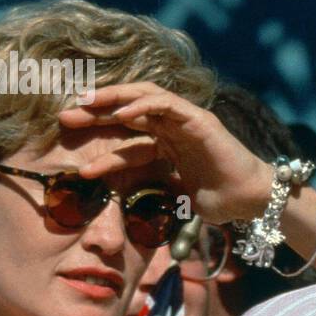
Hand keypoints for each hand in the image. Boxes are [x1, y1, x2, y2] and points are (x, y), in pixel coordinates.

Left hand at [58, 82, 273, 223]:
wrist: (249, 200)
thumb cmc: (219, 201)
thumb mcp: (174, 197)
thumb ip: (154, 196)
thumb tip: (129, 218)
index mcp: (167, 142)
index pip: (126, 132)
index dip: (99, 133)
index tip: (69, 140)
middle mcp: (174, 127)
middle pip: (128, 110)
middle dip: (96, 110)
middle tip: (66, 115)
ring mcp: (186, 120)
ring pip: (144, 97)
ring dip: (114, 99)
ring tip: (87, 104)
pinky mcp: (199, 120)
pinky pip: (166, 104)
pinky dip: (143, 105)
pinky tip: (122, 114)